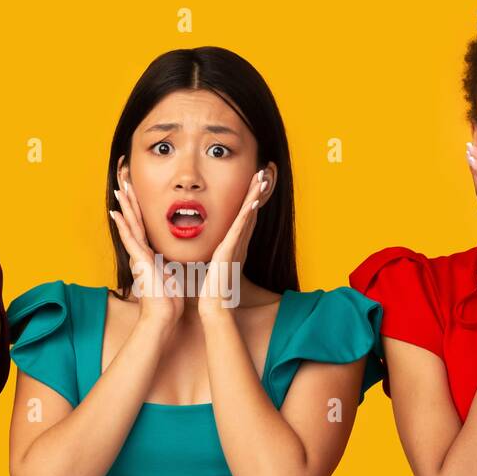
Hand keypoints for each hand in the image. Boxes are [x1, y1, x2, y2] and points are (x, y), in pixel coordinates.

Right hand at [109, 165, 184, 333]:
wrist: (163, 316)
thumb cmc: (168, 300)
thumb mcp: (172, 275)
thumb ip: (169, 264)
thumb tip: (174, 259)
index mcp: (149, 254)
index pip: (143, 224)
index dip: (138, 207)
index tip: (135, 191)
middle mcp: (141, 252)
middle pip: (133, 219)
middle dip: (129, 200)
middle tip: (123, 180)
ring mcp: (138, 256)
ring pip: (130, 224)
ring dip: (124, 206)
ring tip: (118, 188)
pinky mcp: (140, 261)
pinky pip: (130, 239)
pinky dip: (122, 225)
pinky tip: (115, 213)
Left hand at [199, 168, 264, 318]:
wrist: (213, 304)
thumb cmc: (213, 287)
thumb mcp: (214, 263)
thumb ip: (215, 251)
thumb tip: (212, 245)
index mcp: (234, 243)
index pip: (244, 215)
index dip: (251, 197)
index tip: (255, 180)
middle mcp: (239, 242)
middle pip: (250, 210)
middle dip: (257, 190)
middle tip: (264, 171)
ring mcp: (236, 246)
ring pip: (248, 215)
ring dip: (255, 196)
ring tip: (261, 178)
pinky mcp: (231, 251)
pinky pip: (240, 229)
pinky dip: (247, 215)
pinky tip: (252, 202)